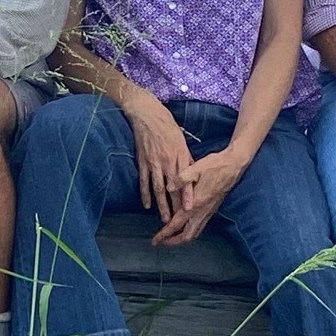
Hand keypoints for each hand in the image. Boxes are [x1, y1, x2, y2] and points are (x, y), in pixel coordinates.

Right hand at [121, 94, 194, 223]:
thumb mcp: (181, 141)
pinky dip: (145, 194)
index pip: (186, 179)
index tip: (190, 208)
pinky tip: (147, 205)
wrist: (147, 114)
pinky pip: (144, 181)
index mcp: (180, 155)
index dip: (187, 195)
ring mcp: (154, 162)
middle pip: (173, 188)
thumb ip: (186, 159)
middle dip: (175, 205)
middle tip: (178, 221)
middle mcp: (167, 161)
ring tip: (164, 219)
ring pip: (158, 188)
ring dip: (161, 205)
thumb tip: (192, 174)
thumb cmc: (167, 126)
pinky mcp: (142, 161)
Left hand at [153, 146, 247, 244]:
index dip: (164, 234)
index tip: (155, 241)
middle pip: (186, 236)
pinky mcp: (212, 209)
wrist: (233, 165)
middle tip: (161, 241)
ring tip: (171, 236)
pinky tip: (185, 225)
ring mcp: (208, 212)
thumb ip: (180, 179)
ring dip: (182, 238)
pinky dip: (190, 231)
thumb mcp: (195, 168)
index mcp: (195, 204)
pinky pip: (200, 227)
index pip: (176, 225)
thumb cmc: (214, 166)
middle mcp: (202, 212)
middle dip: (173, 242)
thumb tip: (168, 188)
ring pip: (194, 233)